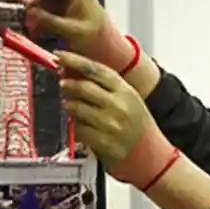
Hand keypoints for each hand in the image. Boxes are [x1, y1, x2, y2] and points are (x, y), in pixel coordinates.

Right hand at [2, 0, 133, 69]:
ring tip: (9, 8)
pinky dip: (28, 9)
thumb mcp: (75, 33)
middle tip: (8, 2)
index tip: (23, 2)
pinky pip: (38, 2)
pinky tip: (19, 18)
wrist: (106, 48)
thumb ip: (52, 22)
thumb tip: (30, 14)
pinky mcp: (56, 6)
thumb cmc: (96, 40)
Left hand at [57, 51, 176, 187]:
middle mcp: (119, 105)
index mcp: (125, 91)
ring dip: (69, 105)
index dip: (75, 61)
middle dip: (68, 84)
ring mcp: (111, 124)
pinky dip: (75, 125)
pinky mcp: (103, 142)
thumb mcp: (128, 98)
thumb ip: (105, 86)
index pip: (96, 70)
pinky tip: (79, 125)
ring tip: (71, 106)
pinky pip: (78, 128)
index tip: (60, 56)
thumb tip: (75, 72)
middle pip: (83, 87)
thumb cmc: (135, 123)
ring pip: (77, 108)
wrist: (149, 152)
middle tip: (62, 84)